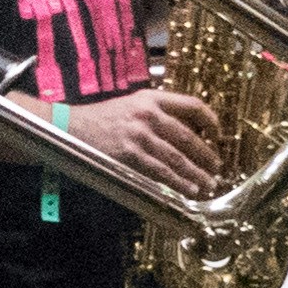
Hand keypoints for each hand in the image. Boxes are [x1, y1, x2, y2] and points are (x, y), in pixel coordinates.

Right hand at [56, 83, 224, 204]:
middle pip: (188, 136)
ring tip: (208, 183)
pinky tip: (188, 189)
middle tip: (217, 167)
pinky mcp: (130, 154)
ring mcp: (139, 134)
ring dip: (196, 173)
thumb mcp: (132, 105)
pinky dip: (177, 182)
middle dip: (206, 154)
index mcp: (151, 98)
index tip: (218, 133)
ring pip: (177, 157)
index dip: (210, 119)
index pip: (191, 104)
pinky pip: (160, 171)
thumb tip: (188, 129)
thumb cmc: (103, 118)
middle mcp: (148, 113)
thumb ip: (158, 112)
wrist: (70, 127)